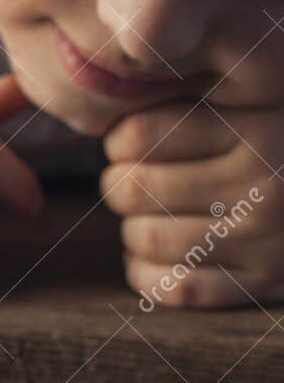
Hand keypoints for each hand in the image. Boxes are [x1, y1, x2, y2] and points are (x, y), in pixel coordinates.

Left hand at [100, 98, 283, 306]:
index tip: (125, 145)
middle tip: (126, 183)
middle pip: (135, 188)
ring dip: (132, 231)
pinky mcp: (263, 283)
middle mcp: (261, 182)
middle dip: (118, 187)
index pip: (142, 134)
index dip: (119, 141)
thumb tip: (124, 94)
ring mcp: (263, 238)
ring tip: (143, 219)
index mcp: (257, 126)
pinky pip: (174, 287)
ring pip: (146, 239)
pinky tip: (147, 261)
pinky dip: (145, 275)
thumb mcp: (263, 103)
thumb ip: (205, 96)